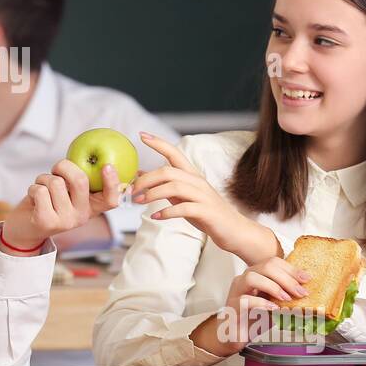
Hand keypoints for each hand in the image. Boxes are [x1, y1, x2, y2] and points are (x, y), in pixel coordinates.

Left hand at [0, 159, 121, 252]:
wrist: (25, 229)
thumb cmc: (48, 203)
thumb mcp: (68, 193)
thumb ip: (77, 181)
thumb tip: (85, 158)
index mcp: (91, 208)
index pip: (111, 199)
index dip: (112, 182)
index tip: (107, 166)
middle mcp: (82, 216)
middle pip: (80, 181)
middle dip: (64, 166)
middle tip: (56, 169)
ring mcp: (65, 221)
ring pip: (56, 182)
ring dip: (43, 179)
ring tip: (42, 188)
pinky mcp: (46, 222)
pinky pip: (40, 191)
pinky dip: (33, 188)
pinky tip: (34, 198)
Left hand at [130, 132, 280, 264]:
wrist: (234, 231)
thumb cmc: (205, 213)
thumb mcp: (182, 197)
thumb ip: (163, 186)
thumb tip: (140, 176)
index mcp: (192, 175)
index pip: (174, 153)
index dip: (158, 143)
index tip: (141, 135)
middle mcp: (197, 181)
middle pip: (168, 171)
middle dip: (146, 179)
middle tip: (131, 190)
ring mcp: (203, 195)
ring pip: (174, 186)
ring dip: (152, 194)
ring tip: (138, 202)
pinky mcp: (206, 211)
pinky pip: (184, 207)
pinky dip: (167, 212)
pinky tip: (155, 216)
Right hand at [192, 256, 311, 355]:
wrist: (237, 335)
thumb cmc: (255, 318)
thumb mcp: (275, 304)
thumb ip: (286, 296)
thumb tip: (306, 292)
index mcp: (257, 275)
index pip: (274, 262)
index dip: (291, 269)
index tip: (306, 279)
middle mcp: (245, 279)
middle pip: (265, 266)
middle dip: (286, 278)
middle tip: (300, 292)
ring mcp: (237, 291)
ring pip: (252, 277)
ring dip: (273, 286)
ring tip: (286, 298)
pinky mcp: (233, 306)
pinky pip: (245, 300)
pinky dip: (262, 303)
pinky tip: (273, 309)